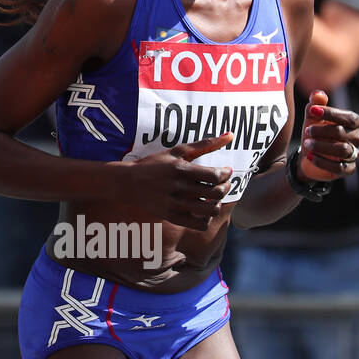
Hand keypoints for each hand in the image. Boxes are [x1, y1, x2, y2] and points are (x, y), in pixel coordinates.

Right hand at [120, 132, 234, 230]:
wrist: (127, 182)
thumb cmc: (154, 164)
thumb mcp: (176, 151)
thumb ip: (204, 144)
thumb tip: (231, 135)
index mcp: (180, 169)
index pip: (214, 175)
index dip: (226, 174)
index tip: (226, 171)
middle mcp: (178, 188)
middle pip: (215, 193)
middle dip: (226, 187)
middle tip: (224, 183)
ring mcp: (175, 204)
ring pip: (210, 210)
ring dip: (218, 203)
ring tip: (215, 197)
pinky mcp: (172, 217)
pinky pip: (199, 224)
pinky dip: (207, 218)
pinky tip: (203, 209)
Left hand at [297, 89, 358, 181]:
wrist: (308, 154)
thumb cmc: (314, 131)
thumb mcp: (312, 116)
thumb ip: (316, 104)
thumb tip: (318, 93)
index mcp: (353, 123)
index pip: (348, 117)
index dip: (331, 113)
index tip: (313, 111)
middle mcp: (356, 138)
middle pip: (344, 133)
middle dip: (323, 131)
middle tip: (307, 130)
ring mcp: (353, 155)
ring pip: (342, 150)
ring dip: (322, 146)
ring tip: (306, 143)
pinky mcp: (347, 169)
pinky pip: (339, 167)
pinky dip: (323, 161)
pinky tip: (309, 156)